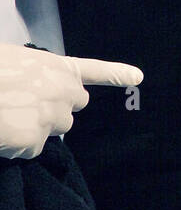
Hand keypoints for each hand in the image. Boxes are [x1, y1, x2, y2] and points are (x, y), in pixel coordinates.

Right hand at [0, 44, 142, 159]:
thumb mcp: (12, 60)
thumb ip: (33, 73)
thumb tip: (31, 87)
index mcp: (55, 68)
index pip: (93, 70)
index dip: (116, 73)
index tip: (138, 76)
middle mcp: (61, 92)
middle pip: (75, 105)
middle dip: (59, 107)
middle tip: (30, 104)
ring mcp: (51, 118)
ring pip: (55, 129)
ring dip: (39, 126)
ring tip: (10, 116)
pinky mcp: (36, 142)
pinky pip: (31, 149)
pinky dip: (18, 145)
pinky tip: (3, 132)